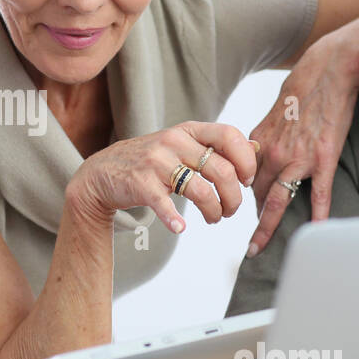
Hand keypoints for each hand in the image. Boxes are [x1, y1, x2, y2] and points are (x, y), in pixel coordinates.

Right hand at [68, 121, 256, 234]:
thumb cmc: (151, 162)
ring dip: (214, 211)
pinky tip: (180, 228)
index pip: (230, 135)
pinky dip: (175, 220)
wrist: (104, 172)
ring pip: (201, 190)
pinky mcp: (141, 184)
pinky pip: (165, 205)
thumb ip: (214, 147)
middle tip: (231, 210)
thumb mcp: (182, 145)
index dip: (246, 160)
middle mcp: (174, 141)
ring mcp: (156, 162)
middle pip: (222, 170)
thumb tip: (254, 149)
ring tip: (214, 219)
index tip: (246, 180)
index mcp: (188, 130)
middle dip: (234, 197)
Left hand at [247, 37, 358, 259]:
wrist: (326, 72)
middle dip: (250, 219)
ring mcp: (298, 159)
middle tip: (248, 243)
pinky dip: (317, 215)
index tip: (234, 213)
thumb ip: (263, 139)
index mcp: (258, 144)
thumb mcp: (271, 116)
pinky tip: (314, 232)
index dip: (238, 199)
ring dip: (266, 228)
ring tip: (258, 249)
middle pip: (255, 195)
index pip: (243, 181)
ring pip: (276, 201)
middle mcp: (272, 154)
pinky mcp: (323, 159)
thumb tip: (255, 155)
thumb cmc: (300, 91)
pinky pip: (318, 194)